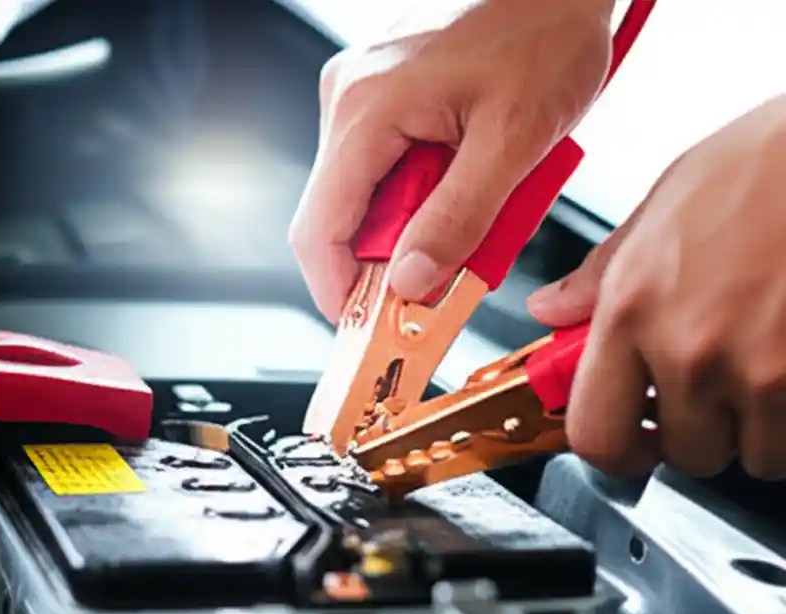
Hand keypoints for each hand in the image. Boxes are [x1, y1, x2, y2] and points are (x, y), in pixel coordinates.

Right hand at [290, 0, 613, 320]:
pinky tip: (468, 179)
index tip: (369, 332)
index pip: (319, 231)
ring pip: (365, 194)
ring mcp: (359, 92)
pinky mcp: (380, 93)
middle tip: (451, 275)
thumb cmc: (546, 29)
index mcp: (366, 110)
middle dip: (392, 258)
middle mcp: (347, 98)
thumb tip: (412, 283)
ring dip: (414, 222)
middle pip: (341, 217)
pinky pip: (383, 165)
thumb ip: (459, 220)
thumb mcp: (514, 140)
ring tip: (480, 208)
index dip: (338, 293)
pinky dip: (421, 191)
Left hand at [528, 95, 785, 480]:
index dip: (617, 448)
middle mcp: (691, 351)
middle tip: (715, 385)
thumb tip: (552, 310)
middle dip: (700, 429)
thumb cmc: (768, 163)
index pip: (596, 435)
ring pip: (753, 457)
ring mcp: (763, 373)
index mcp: (633, 309)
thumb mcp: (664, 206)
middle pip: (684, 454)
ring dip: (759, 427)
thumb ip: (602, 275)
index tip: (632, 438)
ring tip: (766, 362)